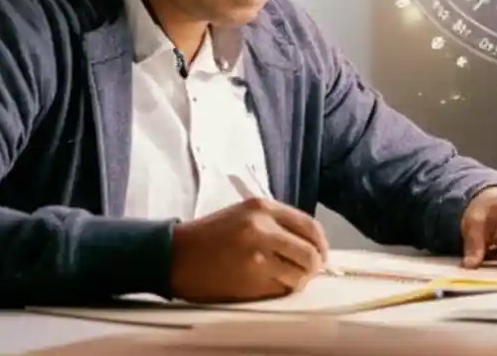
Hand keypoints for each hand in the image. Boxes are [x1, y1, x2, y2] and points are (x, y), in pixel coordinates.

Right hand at [169, 197, 329, 302]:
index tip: (321, 253)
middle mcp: (262, 229)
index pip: (310, 226)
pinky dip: (281, 289)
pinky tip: (268, 283)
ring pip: (299, 274)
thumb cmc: (210, 235)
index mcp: (262, 208)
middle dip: (314, 265)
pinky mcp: (250, 281)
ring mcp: (257, 257)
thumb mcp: (244, 214)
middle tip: (309, 270)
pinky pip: (280, 289)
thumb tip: (310, 243)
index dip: (321, 243)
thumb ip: (276, 223)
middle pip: (310, 253)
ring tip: (287, 278)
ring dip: (298, 280)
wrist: (175, 255)